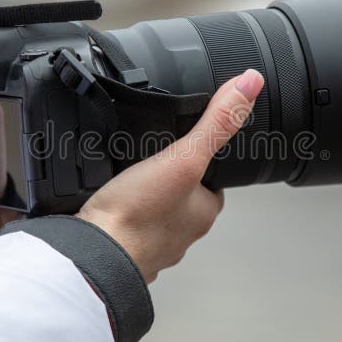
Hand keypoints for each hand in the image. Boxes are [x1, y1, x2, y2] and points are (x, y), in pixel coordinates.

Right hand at [77, 69, 263, 282]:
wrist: (92, 255)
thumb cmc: (137, 217)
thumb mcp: (184, 157)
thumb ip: (216, 122)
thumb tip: (249, 86)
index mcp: (202, 213)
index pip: (214, 181)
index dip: (203, 159)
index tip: (189, 143)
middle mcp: (180, 232)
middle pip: (182, 194)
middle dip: (167, 176)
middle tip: (151, 157)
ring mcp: (148, 241)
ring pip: (152, 209)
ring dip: (141, 194)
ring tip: (127, 175)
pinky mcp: (120, 242)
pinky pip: (124, 220)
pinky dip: (118, 209)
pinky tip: (107, 197)